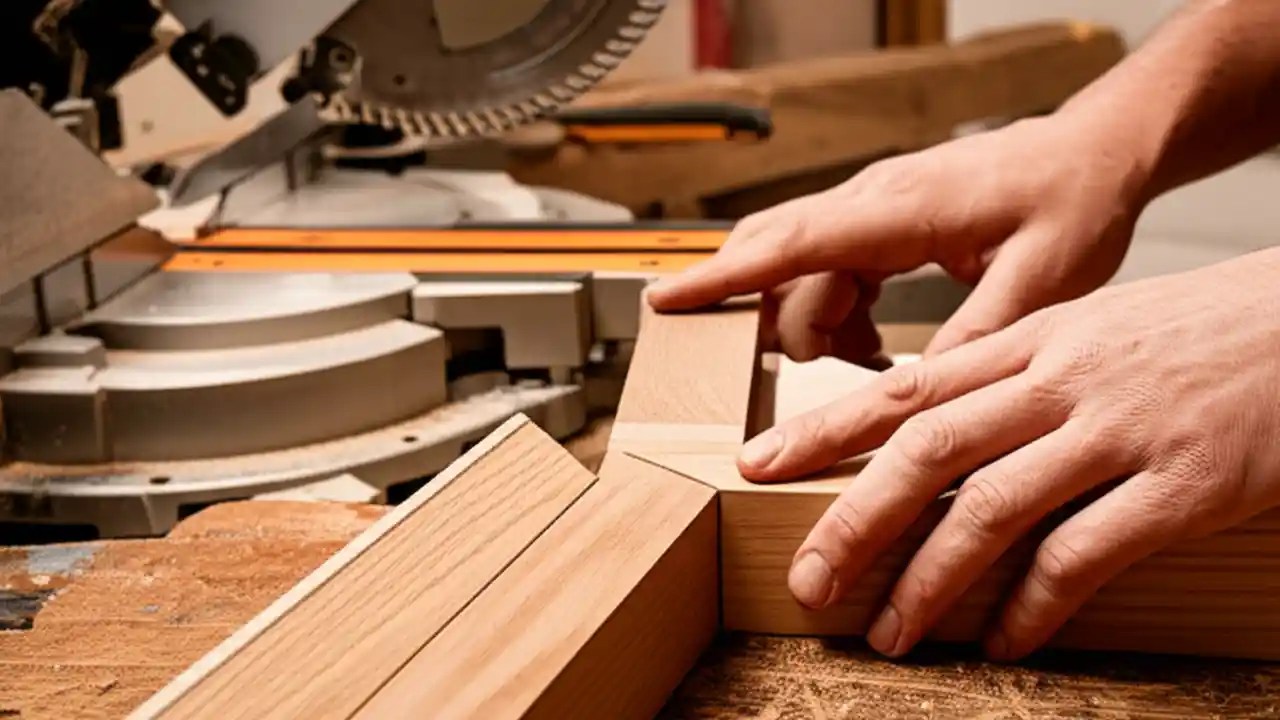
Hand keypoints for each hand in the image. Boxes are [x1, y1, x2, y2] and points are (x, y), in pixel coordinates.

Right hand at [647, 114, 1149, 360]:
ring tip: (852, 361)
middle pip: (775, 248)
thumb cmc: (1073, 201)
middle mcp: (874, 201)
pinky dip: (834, 312)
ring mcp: (875, 208)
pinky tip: (870, 346)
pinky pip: (831, 268)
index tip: (665, 297)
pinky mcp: (885, 222)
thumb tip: (912, 395)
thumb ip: (973, 337)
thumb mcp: (1041, 282)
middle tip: (740, 364)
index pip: (792, 241)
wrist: (1094, 153)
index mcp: (901, 209)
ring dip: (808, 320)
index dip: (724, 275)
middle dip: (748, 304)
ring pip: (801, 265)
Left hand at [750, 249, 1279, 659]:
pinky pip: (1085, 554)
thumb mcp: (1092, 331)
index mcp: (1031, 341)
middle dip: (854, 521)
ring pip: (992, 508)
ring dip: (930, 580)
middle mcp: (1060, 380)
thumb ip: (1013, 376)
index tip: (759, 465)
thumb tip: (935, 429)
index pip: (904, 389)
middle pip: (927, 451)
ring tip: (892, 631)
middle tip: (810, 580)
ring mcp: (1119, 430)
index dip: (822, 430)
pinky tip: (1005, 642)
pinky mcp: (1183, 483)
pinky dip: (1033, 607)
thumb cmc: (1198, 330)